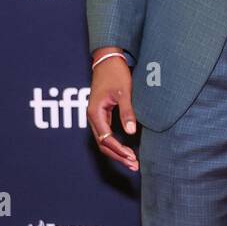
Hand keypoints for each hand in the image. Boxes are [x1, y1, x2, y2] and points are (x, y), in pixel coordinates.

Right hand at [88, 54, 138, 170]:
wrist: (107, 60)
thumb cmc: (115, 74)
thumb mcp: (124, 92)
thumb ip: (127, 112)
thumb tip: (130, 132)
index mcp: (95, 112)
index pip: (106, 139)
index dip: (119, 150)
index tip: (132, 157)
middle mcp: (92, 117)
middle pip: (103, 144)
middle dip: (118, 156)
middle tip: (134, 165)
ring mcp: (96, 117)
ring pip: (104, 141)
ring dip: (116, 152)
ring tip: (132, 161)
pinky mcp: (101, 115)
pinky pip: (106, 134)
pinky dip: (115, 144)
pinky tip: (126, 150)